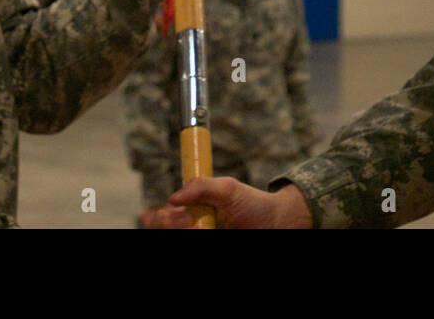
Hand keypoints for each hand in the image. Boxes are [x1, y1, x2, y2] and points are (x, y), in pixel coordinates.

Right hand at [138, 178, 313, 227]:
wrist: (278, 223)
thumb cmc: (253, 204)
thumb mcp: (228, 189)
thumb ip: (201, 186)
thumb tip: (173, 198)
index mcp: (190, 212)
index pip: (159, 218)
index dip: (155, 217)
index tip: (168, 212)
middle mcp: (191, 229)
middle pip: (162, 230)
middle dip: (170, 225)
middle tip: (191, 222)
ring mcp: (201, 236)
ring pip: (178, 238)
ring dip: (183, 232)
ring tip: (203, 229)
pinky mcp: (212, 246)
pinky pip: (188, 244)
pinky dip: (190, 234)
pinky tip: (205, 230)